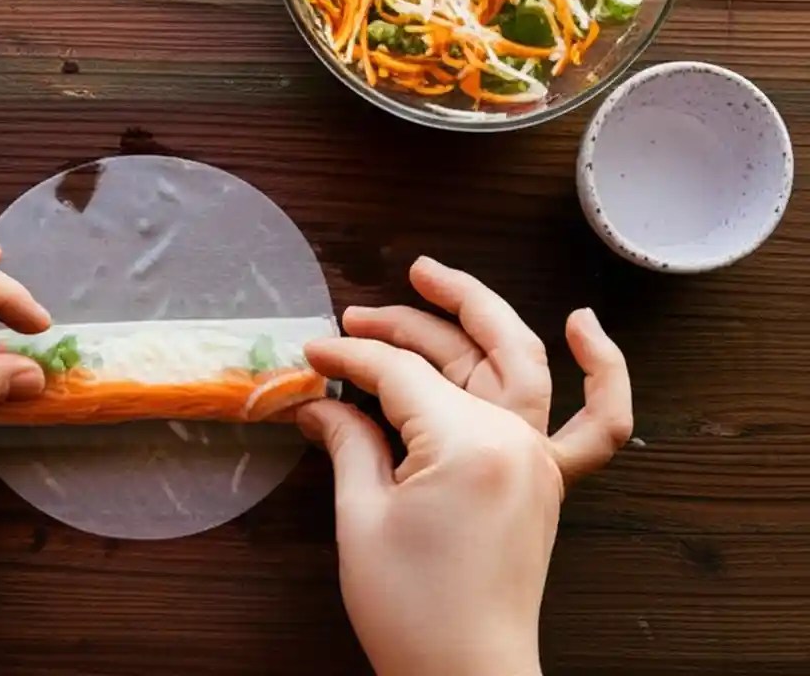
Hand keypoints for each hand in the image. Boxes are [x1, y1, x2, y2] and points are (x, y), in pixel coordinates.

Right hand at [298, 256, 632, 675]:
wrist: (464, 675)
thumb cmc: (411, 611)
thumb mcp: (360, 519)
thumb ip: (348, 445)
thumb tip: (319, 405)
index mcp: (465, 446)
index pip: (397, 374)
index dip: (347, 360)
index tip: (311, 357)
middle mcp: (514, 441)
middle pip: (458, 351)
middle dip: (400, 323)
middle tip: (353, 316)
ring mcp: (539, 460)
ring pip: (519, 360)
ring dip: (480, 313)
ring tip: (434, 279)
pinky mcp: (548, 483)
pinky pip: (598, 422)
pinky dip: (605, 372)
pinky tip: (586, 328)